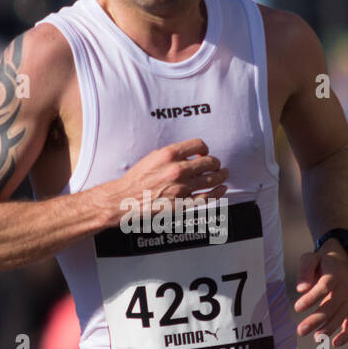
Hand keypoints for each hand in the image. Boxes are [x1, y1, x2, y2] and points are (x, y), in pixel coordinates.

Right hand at [107, 138, 228, 226]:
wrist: (124, 199)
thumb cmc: (136, 180)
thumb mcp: (152, 158)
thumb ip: (172, 154)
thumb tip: (189, 154)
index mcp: (169, 155)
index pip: (199, 145)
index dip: (205, 148)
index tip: (204, 152)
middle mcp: (177, 170)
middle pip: (209, 162)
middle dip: (215, 162)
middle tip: (216, 164)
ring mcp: (181, 187)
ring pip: (212, 179)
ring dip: (221, 175)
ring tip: (224, 173)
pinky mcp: (182, 203)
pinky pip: (207, 197)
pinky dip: (218, 192)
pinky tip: (222, 188)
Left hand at [293, 246, 347, 347]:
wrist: (339, 263)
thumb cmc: (321, 262)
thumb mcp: (310, 258)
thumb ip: (305, 270)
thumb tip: (301, 289)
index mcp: (334, 274)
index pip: (324, 287)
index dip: (312, 298)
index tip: (297, 307)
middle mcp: (343, 289)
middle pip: (331, 306)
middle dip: (316, 320)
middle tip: (300, 331)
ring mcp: (347, 301)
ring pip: (340, 317)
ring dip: (328, 330)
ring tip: (315, 338)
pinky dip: (345, 335)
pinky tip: (334, 344)